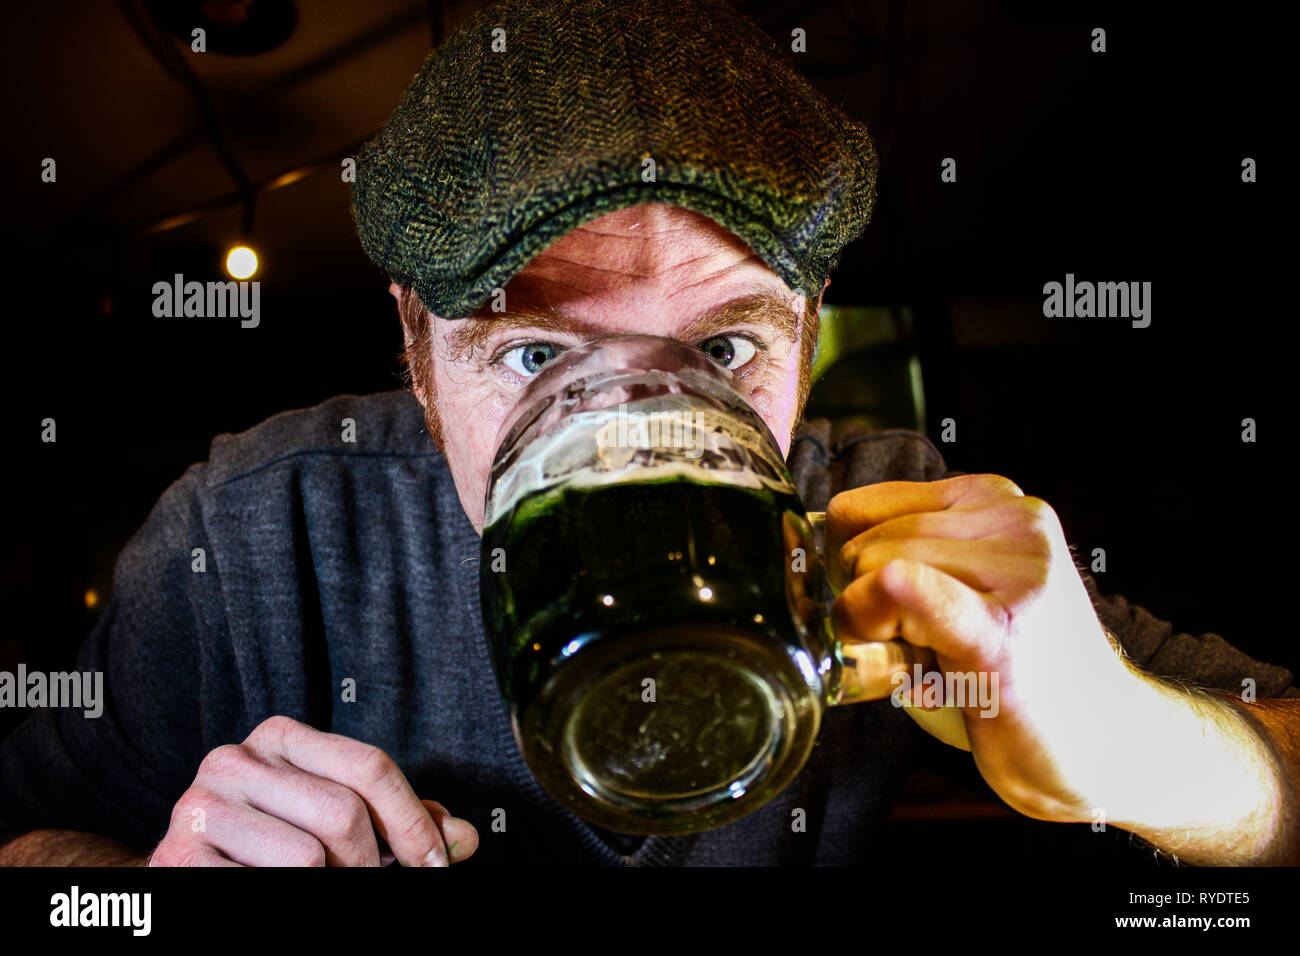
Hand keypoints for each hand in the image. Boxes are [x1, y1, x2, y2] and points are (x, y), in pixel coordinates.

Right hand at [149, 715, 478, 865]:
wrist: (182, 873)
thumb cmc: (271, 846)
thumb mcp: (334, 821)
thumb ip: (398, 824)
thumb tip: (466, 838)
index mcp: (280, 737)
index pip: (369, 767)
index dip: (414, 821)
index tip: (436, 865)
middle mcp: (234, 759)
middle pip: (343, 813)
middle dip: (371, 864)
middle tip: (367, 883)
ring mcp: (200, 807)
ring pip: (307, 858)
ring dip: (329, 887)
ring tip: (319, 887)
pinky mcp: (179, 857)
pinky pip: (266, 887)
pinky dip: (288, 898)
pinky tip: (276, 892)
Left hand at [825, 474, 1135, 821]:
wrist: (1107, 742)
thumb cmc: (1014, 672)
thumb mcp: (958, 589)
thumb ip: (900, 557)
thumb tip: (807, 548)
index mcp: (993, 500)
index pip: (859, 509)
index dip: (844, 568)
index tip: (877, 613)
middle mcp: (1011, 520)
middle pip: (864, 543)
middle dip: (859, 603)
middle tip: (909, 652)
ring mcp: (1015, 571)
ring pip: (875, 571)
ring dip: (874, 632)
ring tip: (934, 665)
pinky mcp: (1002, 631)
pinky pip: (909, 590)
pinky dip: (880, 613)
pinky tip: (906, 655)